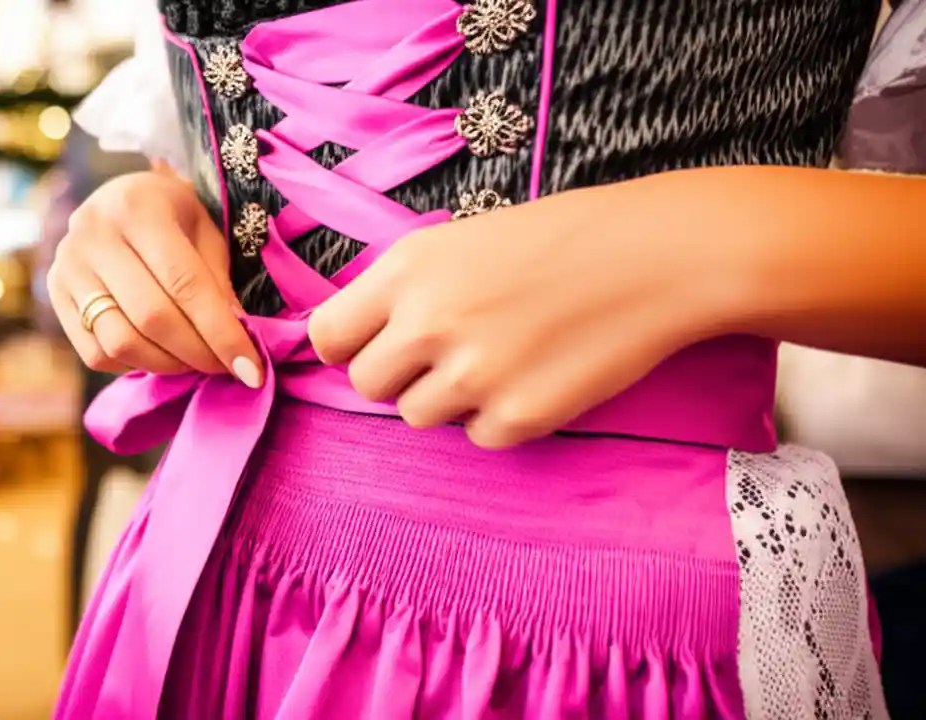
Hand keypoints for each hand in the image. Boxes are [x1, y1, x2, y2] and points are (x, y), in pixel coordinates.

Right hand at [47, 171, 262, 386]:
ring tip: (195, 362)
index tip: (252, 370)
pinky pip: (96, 353)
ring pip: (120, 342)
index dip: (222, 333)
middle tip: (227, 369)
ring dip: (167, 365)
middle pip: (152, 318)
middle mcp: (93, 234)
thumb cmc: (173, 216)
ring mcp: (67, 266)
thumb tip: (237, 343)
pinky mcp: (55, 295)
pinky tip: (159, 354)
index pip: (185, 284)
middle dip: (198, 354)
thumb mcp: (204, 232)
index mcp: (138, 208)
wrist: (118, 199)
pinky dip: (134, 365)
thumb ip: (218, 283)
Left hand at [308, 177, 716, 448]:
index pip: (328, 336)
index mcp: (408, 269)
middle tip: (445, 355)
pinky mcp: (518, 417)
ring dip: (448, 398)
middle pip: (368, 385)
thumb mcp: (461, 240)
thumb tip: (360, 340)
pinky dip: (500, 417)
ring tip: (500, 357)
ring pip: (418, 416)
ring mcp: (472, 375)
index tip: (371, 348)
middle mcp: (429, 322)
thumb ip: (405, 290)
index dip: (347, 347)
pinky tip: (536, 375)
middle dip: (399, 376)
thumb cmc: (560, 239)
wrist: (656, 256)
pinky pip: (477, 437)